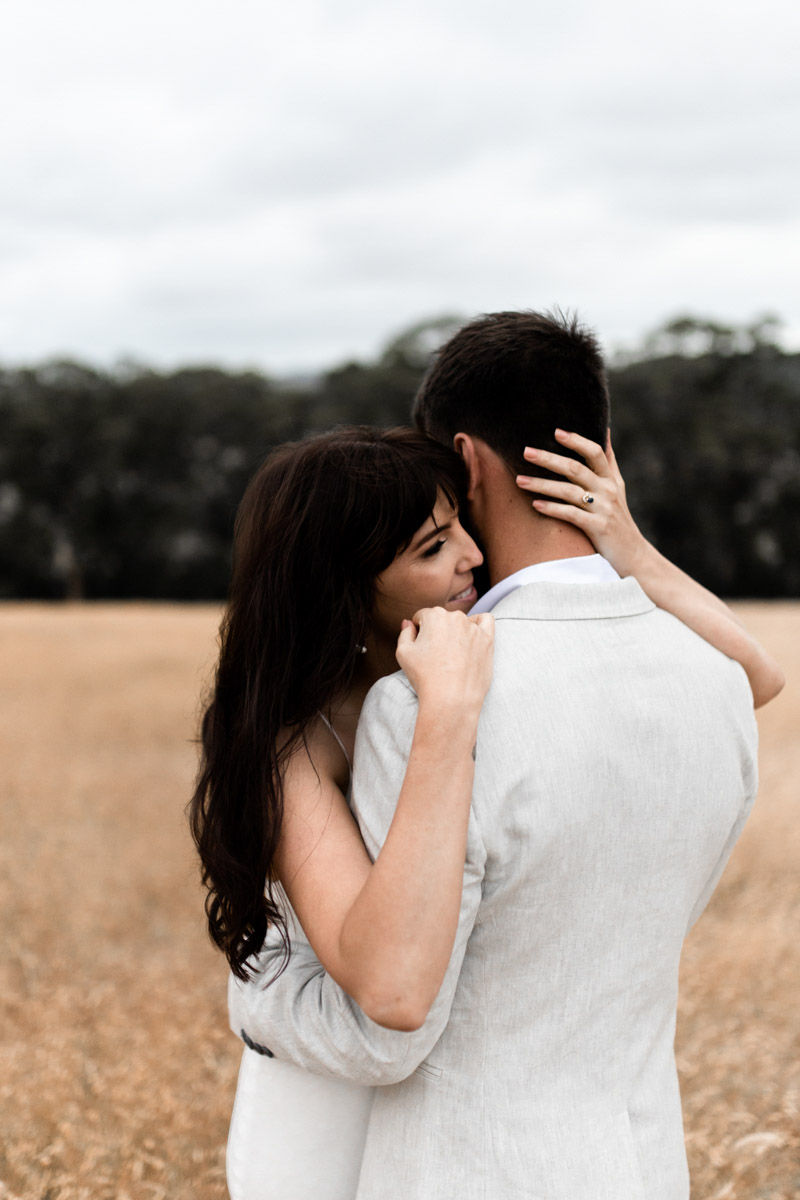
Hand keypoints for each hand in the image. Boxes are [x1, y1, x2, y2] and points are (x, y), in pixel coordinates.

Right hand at [395, 607, 494, 715]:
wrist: (451, 699)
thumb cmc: (425, 677)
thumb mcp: (403, 653)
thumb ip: (405, 633)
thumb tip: (409, 623)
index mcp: (434, 616)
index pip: (422, 617)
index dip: (418, 633)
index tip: (420, 649)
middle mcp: (455, 617)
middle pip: (441, 619)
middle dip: (436, 632)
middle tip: (435, 655)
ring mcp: (473, 627)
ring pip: (461, 622)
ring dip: (455, 632)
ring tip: (452, 654)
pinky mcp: (487, 639)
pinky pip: (485, 621)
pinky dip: (478, 624)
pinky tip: (471, 636)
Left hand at [515, 429, 651, 577]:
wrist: (634, 556)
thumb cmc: (619, 520)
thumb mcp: (618, 488)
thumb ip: (608, 461)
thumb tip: (603, 430)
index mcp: (610, 479)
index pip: (595, 452)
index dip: (576, 441)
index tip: (556, 432)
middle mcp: (608, 491)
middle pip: (575, 469)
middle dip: (549, 459)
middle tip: (526, 451)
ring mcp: (603, 509)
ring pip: (569, 491)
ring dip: (542, 484)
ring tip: (519, 481)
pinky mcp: (598, 528)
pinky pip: (571, 515)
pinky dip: (552, 508)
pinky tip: (535, 504)